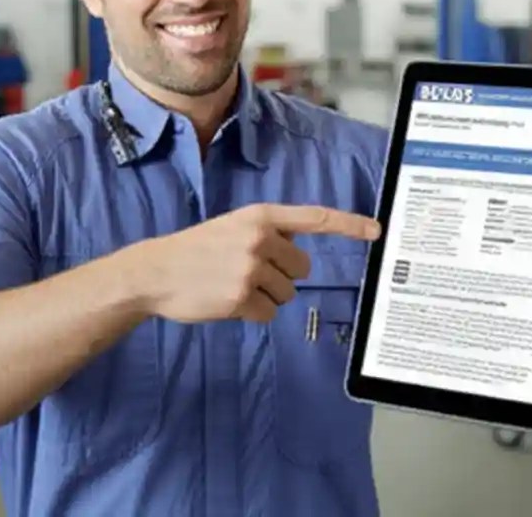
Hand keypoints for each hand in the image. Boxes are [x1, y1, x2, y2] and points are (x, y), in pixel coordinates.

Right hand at [134, 204, 380, 323]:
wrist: (155, 272)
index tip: (376, 230)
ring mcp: (251, 269)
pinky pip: (268, 314)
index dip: (349, 225)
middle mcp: (259, 239)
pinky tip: (227, 302)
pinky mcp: (242, 298)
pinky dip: (251, 313)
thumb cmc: (196, 250)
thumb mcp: (233, 227)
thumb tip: (300, 250)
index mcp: (260, 216)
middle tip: (247, 273)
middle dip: (281, 276)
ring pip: (286, 294)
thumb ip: (268, 233)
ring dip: (265, 296)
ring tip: (232, 285)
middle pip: (302, 269)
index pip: (314, 218)